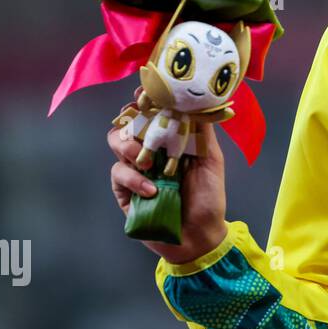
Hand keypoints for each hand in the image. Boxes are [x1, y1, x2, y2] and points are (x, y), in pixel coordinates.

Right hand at [107, 85, 228, 264]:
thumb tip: (198, 101)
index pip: (151, 114)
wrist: (200, 236)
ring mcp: (135, 170)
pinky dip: (134, 179)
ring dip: (129, 146)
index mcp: (169, 140)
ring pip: (116, 144)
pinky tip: (152, 190)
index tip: (143, 91)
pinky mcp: (124, 192)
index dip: (144, 101)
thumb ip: (202, 133)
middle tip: (143, 126)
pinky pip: (118, 175)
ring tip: (145, 157)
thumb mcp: (211, 160)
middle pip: (127, 123)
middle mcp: (149, 151)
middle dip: (131, 120)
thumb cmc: (208, 198)